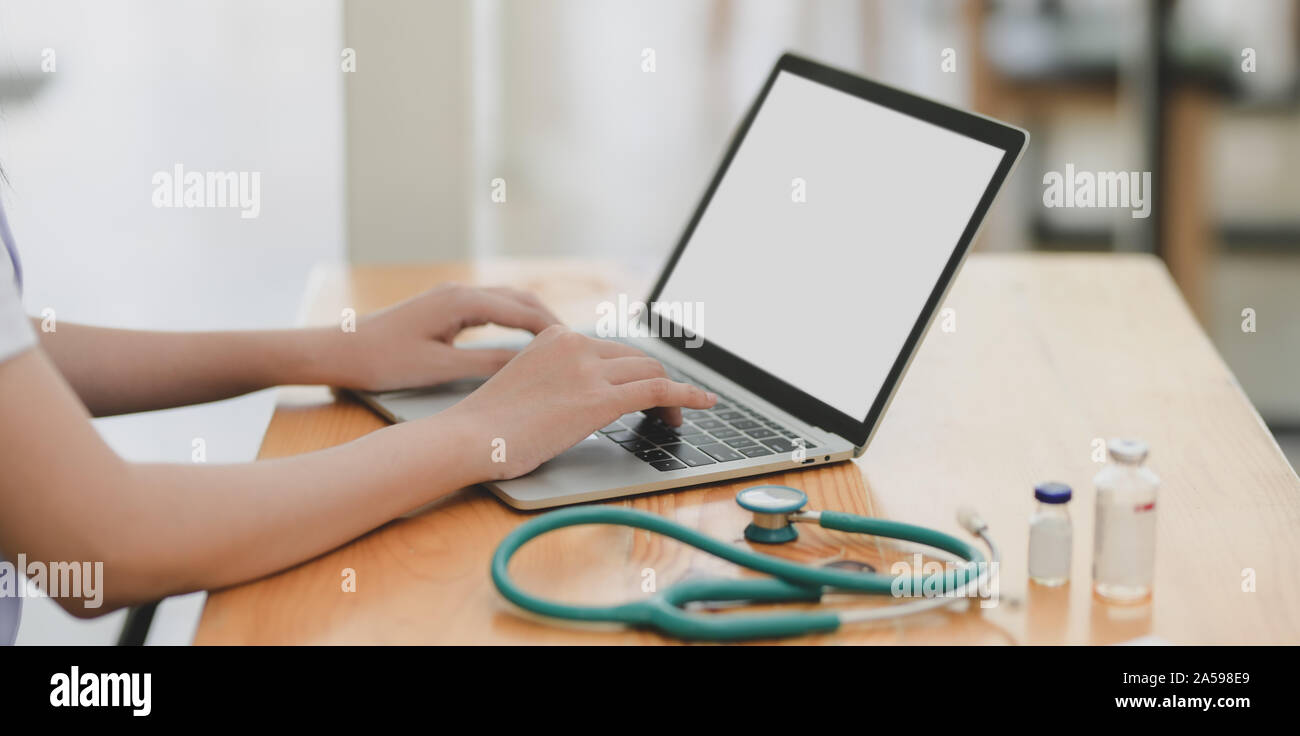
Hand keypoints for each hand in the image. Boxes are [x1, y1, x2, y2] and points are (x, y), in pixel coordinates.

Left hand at [329, 284, 560, 391]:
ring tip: (559, 343)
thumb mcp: (438, 368)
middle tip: (579, 345)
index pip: (522, 311)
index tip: (580, 347)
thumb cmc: (382, 360)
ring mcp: (451, 297)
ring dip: (534, 318)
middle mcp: (460, 292)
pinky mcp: (444, 308)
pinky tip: (522, 339)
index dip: (553, 330)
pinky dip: (514, 320)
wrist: (339, 350)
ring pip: (506, 301)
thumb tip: (526, 366)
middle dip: (551, 320)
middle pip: (520, 299)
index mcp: (461, 301)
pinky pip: (491, 308)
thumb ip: (485, 365)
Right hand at [441, 325, 717, 480]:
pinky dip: (688, 395)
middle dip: (656, 381)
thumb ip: (554, 381)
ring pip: (651, 373)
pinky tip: (704, 404)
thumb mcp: (524, 386)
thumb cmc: (487, 427)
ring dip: (672, 395)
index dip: (634, 371)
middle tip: (666, 407)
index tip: (645, 389)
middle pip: (636, 358)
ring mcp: (589, 370)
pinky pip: (659, 390)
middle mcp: (576, 344)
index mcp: (555, 337)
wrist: (469, 438)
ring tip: (678, 417)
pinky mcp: (600, 399)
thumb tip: (578, 400)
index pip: (611, 350)